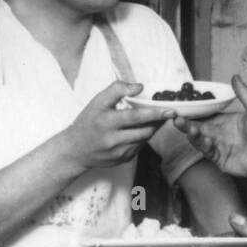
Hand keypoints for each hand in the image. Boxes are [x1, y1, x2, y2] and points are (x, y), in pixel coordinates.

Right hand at [57, 81, 172, 170]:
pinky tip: (144, 129)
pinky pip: (141, 146)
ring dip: (154, 128)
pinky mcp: (124, 159)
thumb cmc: (88, 122)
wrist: (75, 150)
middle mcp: (113, 139)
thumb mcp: (97, 102)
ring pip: (145, 139)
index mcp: (106, 122)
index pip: (136, 117)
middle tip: (170, 112)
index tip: (171, 110)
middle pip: (145, 130)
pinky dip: (145, 137)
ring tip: (158, 118)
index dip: (155, 113)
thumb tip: (140, 87)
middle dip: (159, 121)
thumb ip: (117, 90)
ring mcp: (119, 152)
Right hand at [175, 75, 246, 188]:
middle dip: (186, 123)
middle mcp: (222, 134)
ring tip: (183, 125)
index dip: (195, 112)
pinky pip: (207, 150)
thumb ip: (244, 93)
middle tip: (175, 118)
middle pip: (199, 127)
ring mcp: (220, 147)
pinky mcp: (220, 159)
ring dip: (191, 132)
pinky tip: (199, 137)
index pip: (208, 115)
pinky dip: (202, 144)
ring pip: (200, 139)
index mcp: (228, 122)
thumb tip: (235, 76)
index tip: (182, 106)